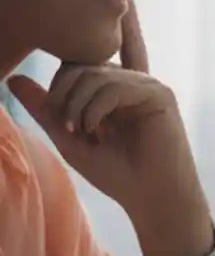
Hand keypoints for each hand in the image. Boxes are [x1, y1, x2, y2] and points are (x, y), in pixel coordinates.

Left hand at [6, 0, 211, 255]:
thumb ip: (46, 109)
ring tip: (77, 131)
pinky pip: (114, 86)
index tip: (67, 93)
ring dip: (75, 103)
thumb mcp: (69, 138)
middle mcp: (131, 83)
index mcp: (114, 91)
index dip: (68, 65)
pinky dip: (94, 107)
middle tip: (62, 124)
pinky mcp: (158, 94)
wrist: (151, 198)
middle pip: (82, 64)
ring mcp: (147, 86)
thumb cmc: (117, 174)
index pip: (87, 58)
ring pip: (95, 74)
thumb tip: (14, 79)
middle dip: (62, 91)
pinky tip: (93, 129)